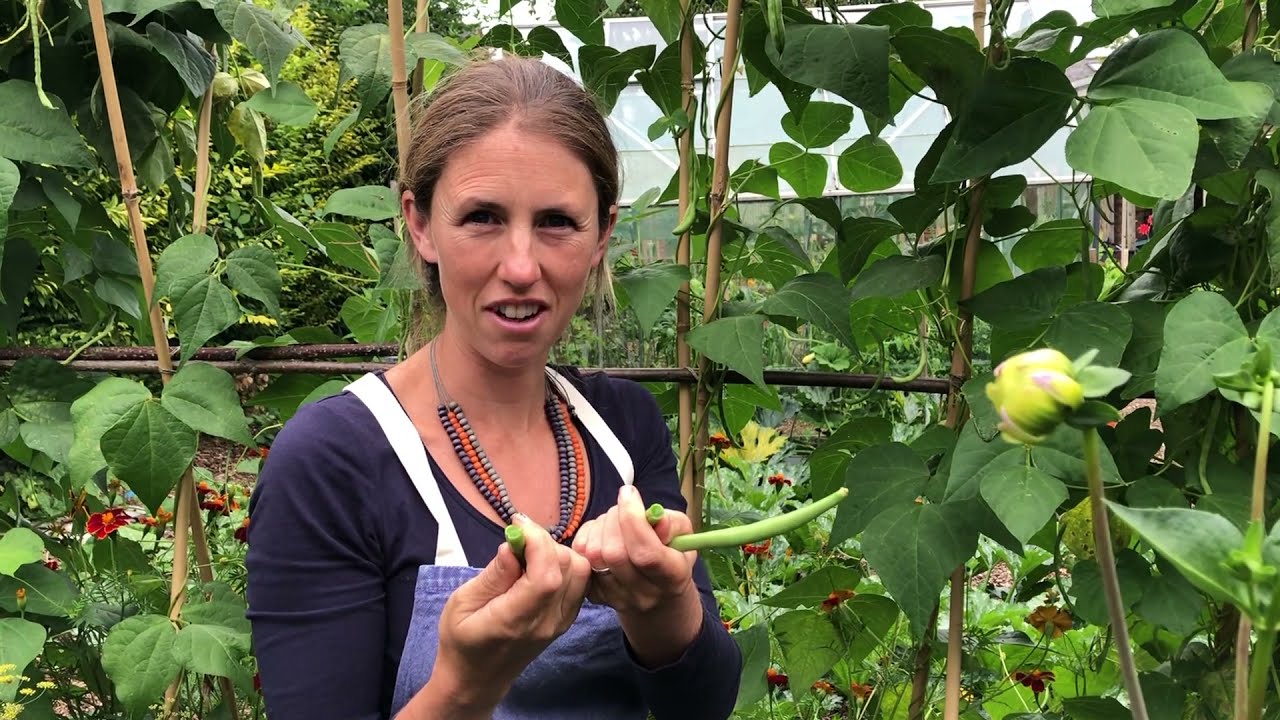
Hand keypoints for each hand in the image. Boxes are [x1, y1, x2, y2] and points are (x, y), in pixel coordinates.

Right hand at [423, 514, 591, 714]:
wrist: (476, 680)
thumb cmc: (461, 641)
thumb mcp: (462, 604)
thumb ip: (493, 575)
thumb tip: (513, 545)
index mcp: (517, 620)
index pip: (547, 575)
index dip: (538, 542)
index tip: (517, 526)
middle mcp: (547, 622)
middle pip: (568, 567)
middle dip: (545, 542)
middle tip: (518, 539)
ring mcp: (561, 622)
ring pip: (580, 571)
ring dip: (557, 552)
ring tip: (528, 553)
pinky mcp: (566, 620)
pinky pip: (579, 582)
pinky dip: (565, 565)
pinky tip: (539, 566)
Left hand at [571, 485, 703, 666]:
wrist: (660, 597)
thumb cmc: (674, 556)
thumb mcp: (684, 536)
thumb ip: (673, 524)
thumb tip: (653, 516)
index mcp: (672, 578)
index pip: (646, 553)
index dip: (632, 519)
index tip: (629, 493)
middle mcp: (643, 594)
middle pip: (614, 553)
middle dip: (614, 518)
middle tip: (623, 507)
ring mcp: (616, 598)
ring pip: (593, 554)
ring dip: (600, 527)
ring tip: (614, 522)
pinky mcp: (595, 596)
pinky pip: (580, 558)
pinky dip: (587, 537)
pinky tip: (601, 534)